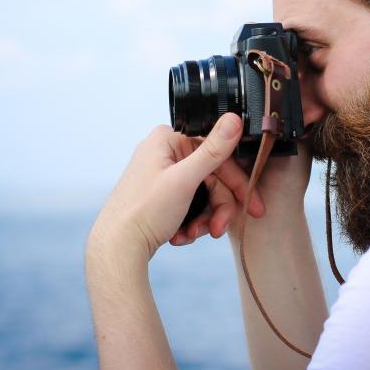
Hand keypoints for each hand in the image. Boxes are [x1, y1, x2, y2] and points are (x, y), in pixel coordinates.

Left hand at [88, 113, 262, 262]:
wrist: (116, 250)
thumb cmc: (143, 212)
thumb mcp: (185, 180)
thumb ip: (213, 150)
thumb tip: (234, 119)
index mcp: (168, 140)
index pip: (216, 153)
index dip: (237, 182)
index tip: (252, 204)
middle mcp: (165, 154)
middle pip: (211, 178)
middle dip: (218, 208)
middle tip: (221, 229)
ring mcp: (162, 176)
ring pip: (203, 195)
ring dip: (204, 219)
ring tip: (194, 235)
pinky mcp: (160, 197)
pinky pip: (189, 206)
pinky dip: (191, 223)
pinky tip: (181, 236)